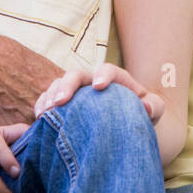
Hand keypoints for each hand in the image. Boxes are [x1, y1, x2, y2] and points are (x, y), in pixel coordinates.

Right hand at [33, 63, 163, 123]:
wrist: (128, 124)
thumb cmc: (142, 114)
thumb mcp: (154, 110)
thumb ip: (154, 107)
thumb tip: (146, 107)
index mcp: (116, 78)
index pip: (108, 69)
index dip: (103, 74)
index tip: (100, 86)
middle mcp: (92, 80)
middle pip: (76, 74)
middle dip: (67, 85)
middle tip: (60, 102)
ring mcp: (76, 91)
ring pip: (58, 85)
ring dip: (49, 97)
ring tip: (45, 113)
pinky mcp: (64, 103)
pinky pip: (47, 99)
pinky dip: (41, 106)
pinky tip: (38, 120)